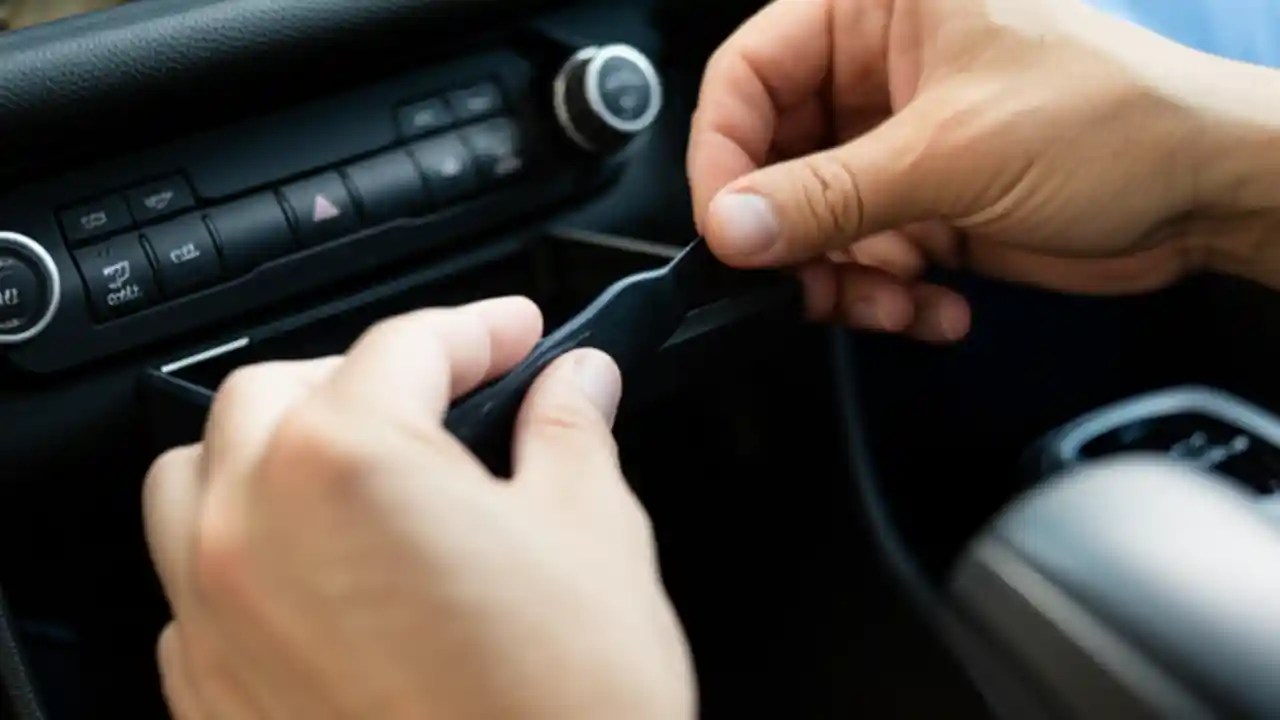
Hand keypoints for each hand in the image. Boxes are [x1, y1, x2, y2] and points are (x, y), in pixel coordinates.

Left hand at [142, 297, 695, 719]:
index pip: (406, 345)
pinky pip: (195, 584)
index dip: (477, 328)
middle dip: (368, 376)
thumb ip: (570, 428)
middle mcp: (255, 529)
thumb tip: (576, 382)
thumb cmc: (566, 707)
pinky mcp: (212, 694)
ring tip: (358, 469)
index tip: (514, 335)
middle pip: (280, 391)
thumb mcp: (593, 532)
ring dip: (274, 450)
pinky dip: (248, 550)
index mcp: (351, 463)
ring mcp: (218, 618)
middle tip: (449, 398)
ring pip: (202, 478)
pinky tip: (322, 570)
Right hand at [688, 0, 1279, 341]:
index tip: (730, 228)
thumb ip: (829, 196)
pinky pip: (861, 257)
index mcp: (876, 8)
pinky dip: (884, 293)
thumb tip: (731, 226)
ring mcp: (897, 140)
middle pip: (773, 158)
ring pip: (812, 222)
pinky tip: (935, 305)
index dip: (725, 156)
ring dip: (841, 279)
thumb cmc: (1115, 123)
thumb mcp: (952, 153)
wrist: (1207, 196)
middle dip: (791, 236)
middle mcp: (877, 70)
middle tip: (807, 282)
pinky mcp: (920, 202)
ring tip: (890, 301)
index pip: (749, 74)